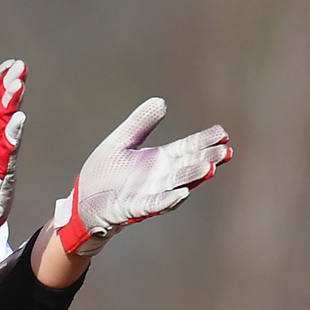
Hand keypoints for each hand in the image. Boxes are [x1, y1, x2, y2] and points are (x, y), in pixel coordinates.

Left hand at [54, 98, 229, 255]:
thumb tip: (161, 101)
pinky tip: (182, 193)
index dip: (204, 141)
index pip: (186, 148)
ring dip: (192, 177)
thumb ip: (140, 124)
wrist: (83, 201)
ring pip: (176, 184)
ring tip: (210, 168)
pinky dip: (168, 200)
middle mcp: (158, 177)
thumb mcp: (121, 141)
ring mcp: (149, 193)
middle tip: (226, 151)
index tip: (222, 134)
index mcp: (158, 160)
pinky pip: (154, 204)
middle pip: (187, 166)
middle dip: (206, 159)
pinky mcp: (134, 208)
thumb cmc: (104, 173)